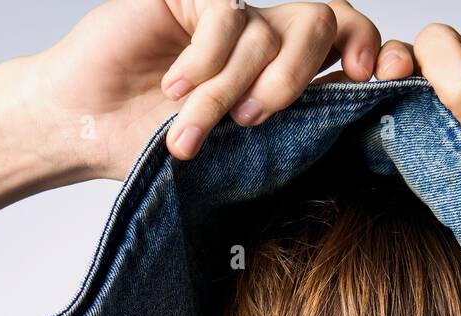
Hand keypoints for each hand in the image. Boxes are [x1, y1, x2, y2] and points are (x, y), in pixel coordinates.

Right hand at [33, 0, 388, 179]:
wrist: (86, 129)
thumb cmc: (158, 149)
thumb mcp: (236, 157)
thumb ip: (290, 136)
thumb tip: (354, 132)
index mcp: (289, 74)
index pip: (351, 43)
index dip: (373, 52)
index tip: (374, 78)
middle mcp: (266, 35)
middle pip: (321, 22)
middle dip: (297, 75)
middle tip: (260, 119)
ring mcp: (231, 12)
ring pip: (264, 33)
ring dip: (227, 92)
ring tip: (194, 134)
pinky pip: (225, 16)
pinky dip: (204, 62)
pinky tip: (174, 90)